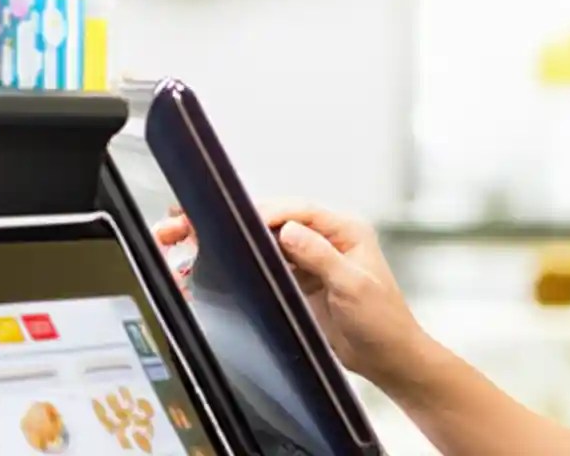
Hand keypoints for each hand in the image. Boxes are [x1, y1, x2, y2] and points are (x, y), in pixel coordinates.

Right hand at [152, 203, 426, 384]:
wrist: (388, 358)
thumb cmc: (384, 321)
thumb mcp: (354, 287)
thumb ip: (322, 257)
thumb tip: (289, 229)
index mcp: (345, 231)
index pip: (298, 211)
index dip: (263, 212)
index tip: (231, 218)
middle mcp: (326, 239)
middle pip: (271, 222)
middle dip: (230, 221)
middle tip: (185, 220)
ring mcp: (310, 260)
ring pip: (260, 244)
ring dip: (225, 242)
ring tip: (181, 240)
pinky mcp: (298, 282)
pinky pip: (263, 268)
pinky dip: (235, 267)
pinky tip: (204, 268)